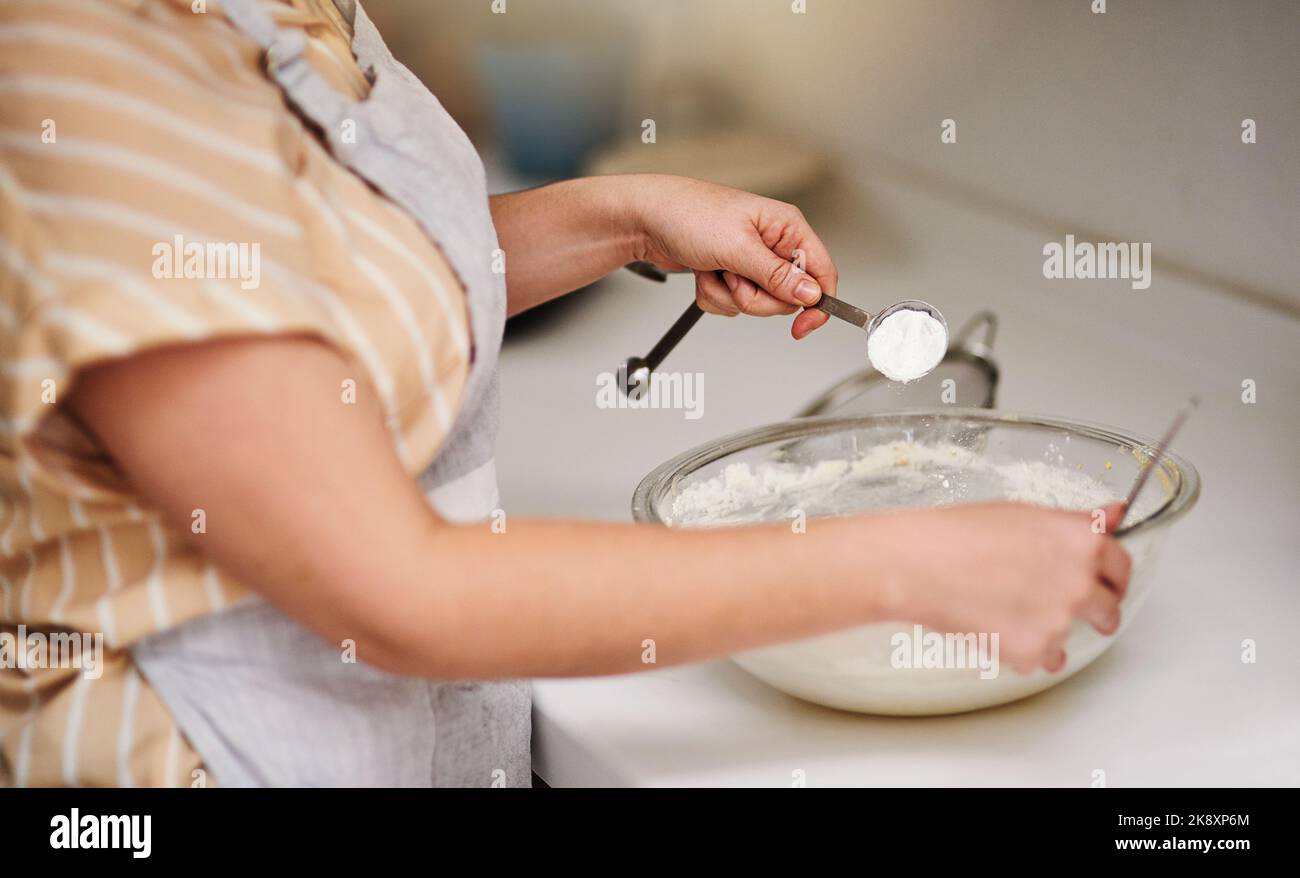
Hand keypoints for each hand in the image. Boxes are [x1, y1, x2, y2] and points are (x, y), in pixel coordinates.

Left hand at [628, 175, 838, 338]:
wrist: (645, 220)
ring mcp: (749, 262)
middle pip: (787, 297)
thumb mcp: (738, 247)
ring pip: (757, 304)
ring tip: (714, 268)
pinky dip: (714, 295)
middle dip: (755, 297)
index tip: (802, 327)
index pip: (822, 272)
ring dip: (729, 295)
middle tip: (734, 277)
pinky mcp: (729, 275)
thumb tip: (811, 294)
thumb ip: (778, 275)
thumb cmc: (688, 214)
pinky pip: (732, 304)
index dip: (817, 303)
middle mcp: (772, 245)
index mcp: (786, 227)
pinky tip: (704, 273)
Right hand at [882, 502, 1131, 673]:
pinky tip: (997, 627)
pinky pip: (1042, 659)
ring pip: (1070, 636)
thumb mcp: (1025, 515)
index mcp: (1084, 542)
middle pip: (1109, 609)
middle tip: (1059, 605)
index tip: (1104, 582)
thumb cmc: (960, 533)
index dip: (1111, 575)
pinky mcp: (1035, 651)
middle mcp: (1081, 582)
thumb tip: (1115, 514)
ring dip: (1050, 631)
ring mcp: (1060, 620)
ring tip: (1010, 612)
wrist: (918, 565)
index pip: (1122, 566)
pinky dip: (1024, 652)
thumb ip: (1076, 523)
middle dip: (1093, 611)